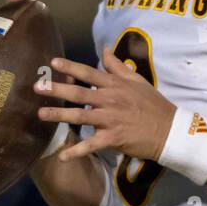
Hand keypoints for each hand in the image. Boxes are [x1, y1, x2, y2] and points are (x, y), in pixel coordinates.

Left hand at [33, 46, 177, 162]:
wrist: (169, 129)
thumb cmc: (152, 104)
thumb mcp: (137, 80)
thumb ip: (118, 66)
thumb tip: (105, 49)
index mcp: (115, 85)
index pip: (89, 73)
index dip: (70, 67)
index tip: (52, 62)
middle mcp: (110, 99)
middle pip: (79, 93)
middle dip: (57, 90)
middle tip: (37, 87)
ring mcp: (111, 119)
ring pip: (80, 116)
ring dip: (59, 115)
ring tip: (40, 114)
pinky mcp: (113, 138)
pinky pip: (92, 145)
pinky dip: (77, 151)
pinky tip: (62, 156)